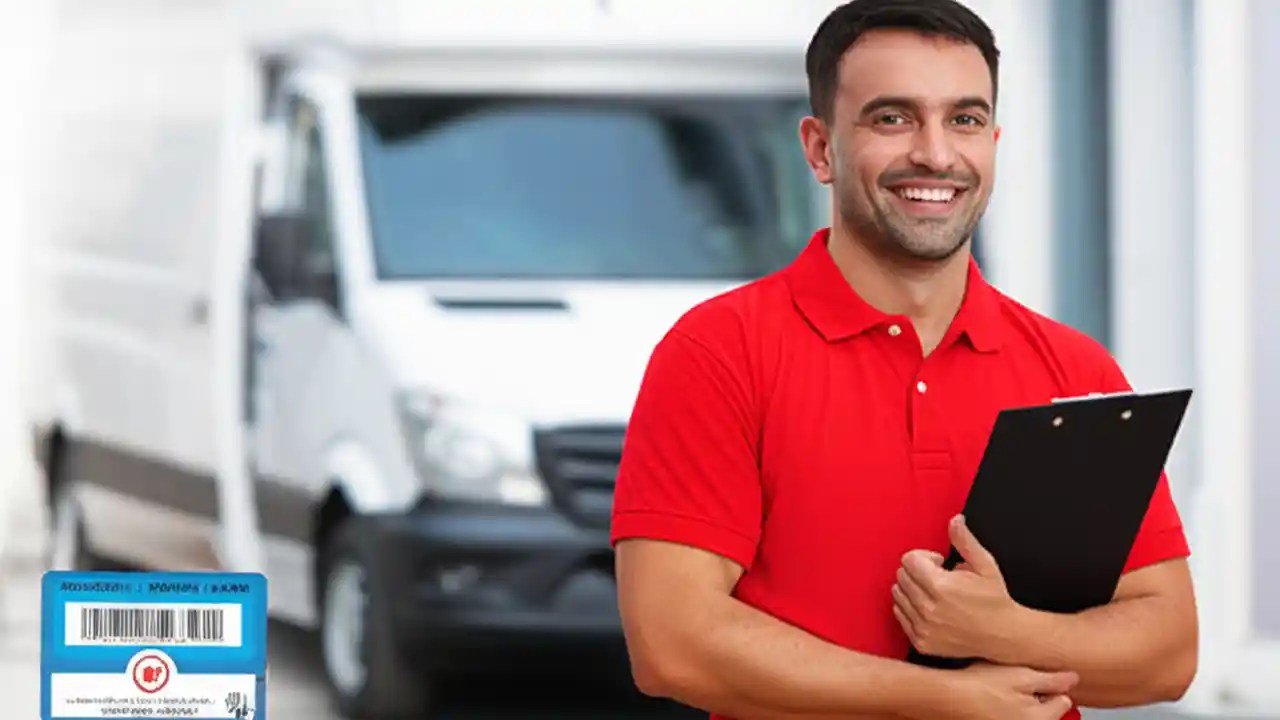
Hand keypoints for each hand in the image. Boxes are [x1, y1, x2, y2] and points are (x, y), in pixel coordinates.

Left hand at [892, 514, 1023, 659]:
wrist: (1003, 635)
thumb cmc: (994, 598)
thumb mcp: (985, 565)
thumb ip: (965, 541)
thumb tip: (954, 520)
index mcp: (941, 587)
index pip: (909, 560)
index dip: (924, 557)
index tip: (939, 564)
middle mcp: (928, 609)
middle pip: (901, 576)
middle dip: (917, 571)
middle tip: (937, 577)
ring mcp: (923, 628)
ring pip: (897, 595)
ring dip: (911, 589)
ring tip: (933, 592)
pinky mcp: (921, 642)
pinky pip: (899, 614)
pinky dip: (909, 607)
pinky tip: (929, 607)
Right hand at [944, 661, 1077, 719]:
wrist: (947, 696)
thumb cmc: (979, 686)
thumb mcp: (1021, 676)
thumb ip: (1051, 680)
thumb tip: (1073, 679)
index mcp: (1040, 718)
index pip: (1064, 701)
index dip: (1051, 684)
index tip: (1039, 676)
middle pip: (1047, 710)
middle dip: (1038, 695)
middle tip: (1018, 681)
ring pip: (1029, 712)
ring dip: (1022, 700)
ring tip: (1003, 686)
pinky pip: (1011, 714)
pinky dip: (1007, 705)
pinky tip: (993, 695)